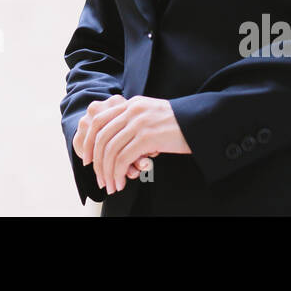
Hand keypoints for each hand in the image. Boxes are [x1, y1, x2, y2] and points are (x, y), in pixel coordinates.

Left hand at [75, 95, 190, 193]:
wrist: (202, 121)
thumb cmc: (180, 125)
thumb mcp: (153, 116)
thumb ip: (135, 123)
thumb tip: (118, 146)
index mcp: (131, 104)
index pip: (99, 120)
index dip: (88, 141)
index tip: (87, 159)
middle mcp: (132, 110)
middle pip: (100, 136)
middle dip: (96, 161)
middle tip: (98, 178)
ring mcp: (139, 122)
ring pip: (110, 150)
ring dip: (107, 172)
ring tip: (110, 186)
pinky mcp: (147, 137)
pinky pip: (122, 158)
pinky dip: (117, 173)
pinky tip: (121, 183)